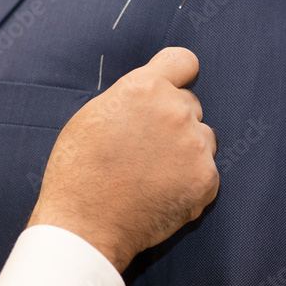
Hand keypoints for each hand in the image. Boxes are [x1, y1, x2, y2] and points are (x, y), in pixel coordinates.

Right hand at [28, 47, 218, 271]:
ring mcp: (195, 145)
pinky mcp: (206, 179)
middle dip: (172, 121)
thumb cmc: (78, 171)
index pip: (184, 61)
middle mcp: (175, 110)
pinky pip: (206, 171)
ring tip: (151, 175)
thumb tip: (152, 95)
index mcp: (144, 88)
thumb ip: (129, 98)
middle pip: (190, 104)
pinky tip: (161, 194)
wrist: (85, 224)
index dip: (176, 76)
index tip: (170, 90)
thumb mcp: (92, 116)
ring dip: (185, 151)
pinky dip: (189, 182)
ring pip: (202, 138)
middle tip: (144, 149)